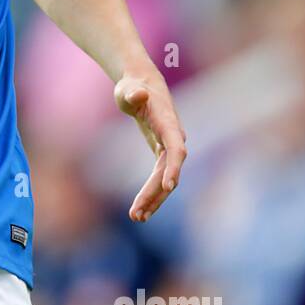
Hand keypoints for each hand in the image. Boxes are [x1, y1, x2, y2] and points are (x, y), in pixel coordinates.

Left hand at [114, 70, 186, 221]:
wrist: (142, 87)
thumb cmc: (133, 88)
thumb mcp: (128, 89)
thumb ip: (133, 93)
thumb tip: (138, 94)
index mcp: (168, 123)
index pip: (176, 147)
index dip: (174, 166)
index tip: (169, 186)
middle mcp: (173, 138)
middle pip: (167, 170)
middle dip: (155, 193)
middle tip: (137, 214)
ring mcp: (169, 148)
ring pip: (165, 179)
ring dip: (153, 199)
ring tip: (137, 217)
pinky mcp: (162, 156)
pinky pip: (159, 179)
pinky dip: (151, 194)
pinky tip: (140, 211)